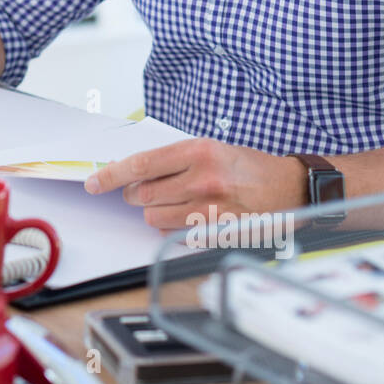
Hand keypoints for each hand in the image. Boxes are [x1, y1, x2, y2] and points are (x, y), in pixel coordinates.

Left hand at [83, 137, 307, 230]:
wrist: (290, 187)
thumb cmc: (247, 167)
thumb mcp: (210, 149)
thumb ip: (172, 160)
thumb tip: (131, 172)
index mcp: (198, 151)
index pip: (140, 165)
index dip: (110, 176)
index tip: (93, 183)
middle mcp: (203, 178)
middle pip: (141, 195)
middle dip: (136, 194)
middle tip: (149, 190)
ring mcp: (210, 209)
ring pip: (153, 217)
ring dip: (155, 212)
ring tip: (178, 201)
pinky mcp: (217, 232)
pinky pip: (173, 235)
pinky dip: (173, 227)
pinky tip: (191, 216)